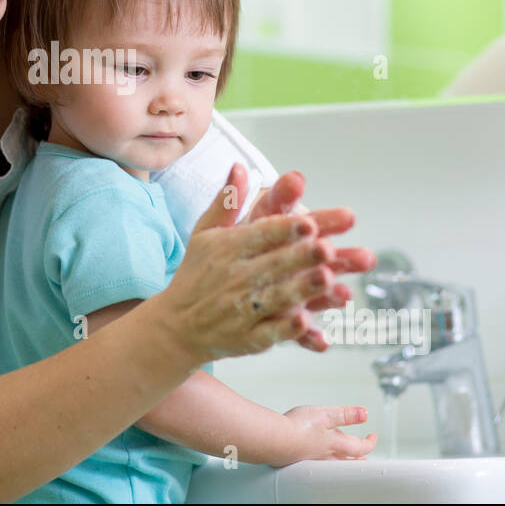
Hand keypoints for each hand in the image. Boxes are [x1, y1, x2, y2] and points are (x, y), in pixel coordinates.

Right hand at [160, 166, 363, 361]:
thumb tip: (239, 167)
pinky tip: (306, 323)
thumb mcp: (205, 233)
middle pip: (274, 264)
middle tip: (328, 247)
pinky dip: (287, 330)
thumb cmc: (197, 273)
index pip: (261, 234)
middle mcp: (235, 277)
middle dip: (302, 256)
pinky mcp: (248, 338)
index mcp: (228, 248)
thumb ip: (227, 202)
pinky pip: (270, 333)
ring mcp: (242, 310)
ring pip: (276, 297)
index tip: (309, 222)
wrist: (176, 326)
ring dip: (302, 289)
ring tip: (327, 279)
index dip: (285, 228)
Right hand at [270, 405, 377, 466]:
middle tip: (364, 454)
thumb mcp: (326, 414)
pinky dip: (324, 460)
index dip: (369, 443)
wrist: (275, 439)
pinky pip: (318, 463)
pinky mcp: (300, 459)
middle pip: (349, 461)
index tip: (373, 436)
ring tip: (346, 458)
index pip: (360, 447)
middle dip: (359, 457)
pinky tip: (317, 454)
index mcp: (336, 444)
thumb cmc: (298, 427)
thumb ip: (346, 415)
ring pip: (334, 463)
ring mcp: (314, 459)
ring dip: (343, 461)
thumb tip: (365, 414)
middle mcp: (327, 455)